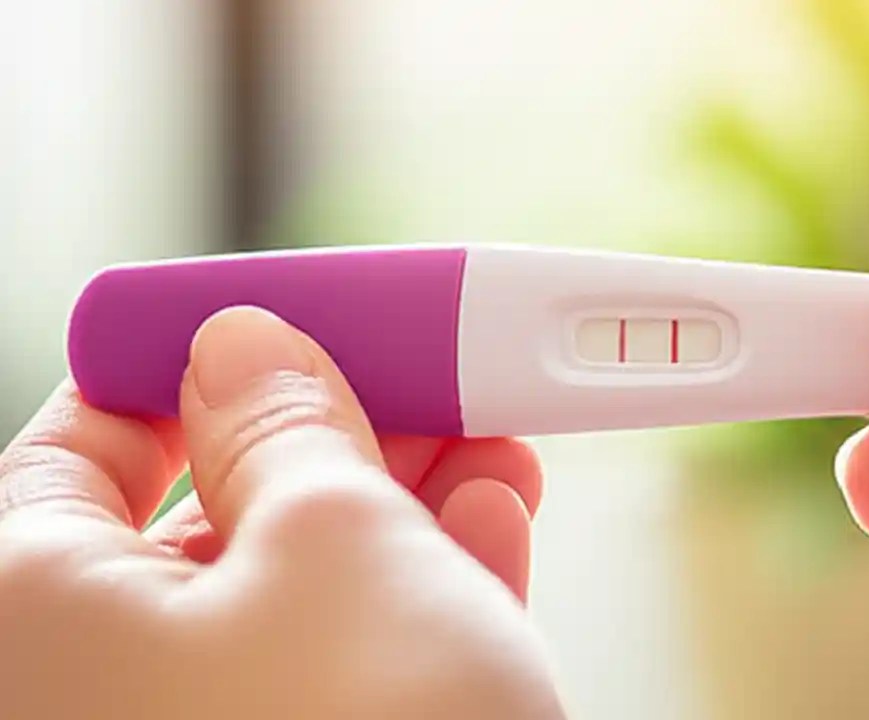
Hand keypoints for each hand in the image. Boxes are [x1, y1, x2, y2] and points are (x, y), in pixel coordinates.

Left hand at [0, 307, 563, 717]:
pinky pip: (345, 663)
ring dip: (401, 500)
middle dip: (335, 429)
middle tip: (418, 366)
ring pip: (295, 589)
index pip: (82, 436)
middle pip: (207, 512)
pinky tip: (490, 521)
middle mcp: (91, 691)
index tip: (280, 315)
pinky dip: (421, 589)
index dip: (188, 358)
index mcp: (30, 614)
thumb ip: (288, 425)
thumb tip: (250, 349)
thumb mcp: (335, 540)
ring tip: (489, 437)